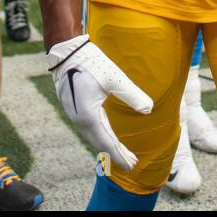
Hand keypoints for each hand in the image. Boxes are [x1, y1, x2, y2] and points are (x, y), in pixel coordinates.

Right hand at [46, 35, 152, 170]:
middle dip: (116, 154)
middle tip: (131, 165)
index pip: (107, 142)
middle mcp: (79, 119)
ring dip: (107, 146)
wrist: (66, 52)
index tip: (132, 165)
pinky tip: (106, 136)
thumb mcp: (114, 78)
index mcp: (88, 116)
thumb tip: (149, 109)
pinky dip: (100, 136)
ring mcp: (74, 114)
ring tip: (121, 154)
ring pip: (93, 136)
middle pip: (100, 142)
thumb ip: (132, 95)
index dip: (120, 154)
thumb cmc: (91, 63)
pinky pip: (89, 128)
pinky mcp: (74, 108)